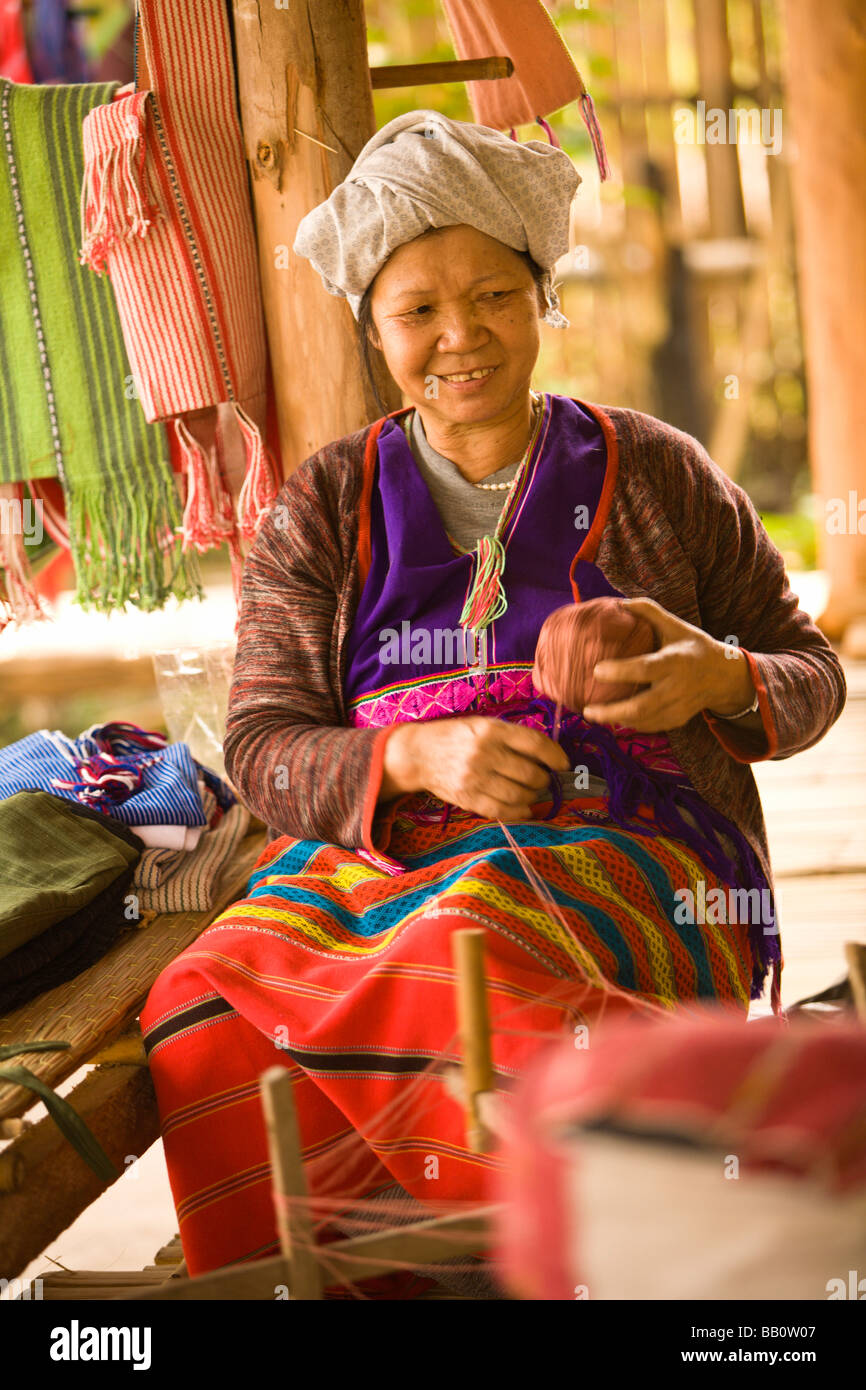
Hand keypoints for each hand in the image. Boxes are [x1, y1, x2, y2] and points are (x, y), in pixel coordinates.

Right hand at [380, 715, 570, 821]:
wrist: (418, 754)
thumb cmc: (456, 736)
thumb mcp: (483, 724)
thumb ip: (512, 737)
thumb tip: (547, 755)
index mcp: (491, 730)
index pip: (535, 744)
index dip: (555, 756)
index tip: (563, 764)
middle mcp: (484, 753)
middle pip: (531, 773)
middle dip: (544, 779)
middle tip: (542, 779)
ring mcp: (475, 778)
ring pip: (519, 795)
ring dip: (532, 796)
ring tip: (531, 792)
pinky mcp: (468, 798)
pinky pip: (502, 811)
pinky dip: (519, 812)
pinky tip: (523, 808)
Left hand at [581, 597, 756, 732]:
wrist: (724, 675)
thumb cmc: (694, 646)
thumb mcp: (676, 625)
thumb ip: (650, 612)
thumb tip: (619, 603)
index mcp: (676, 661)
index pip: (645, 668)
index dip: (620, 671)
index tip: (596, 670)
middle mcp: (678, 687)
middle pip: (643, 706)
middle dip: (613, 712)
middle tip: (588, 710)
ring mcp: (679, 706)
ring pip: (645, 721)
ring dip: (618, 721)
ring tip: (594, 715)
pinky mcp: (679, 719)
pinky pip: (652, 726)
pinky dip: (632, 725)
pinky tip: (615, 720)